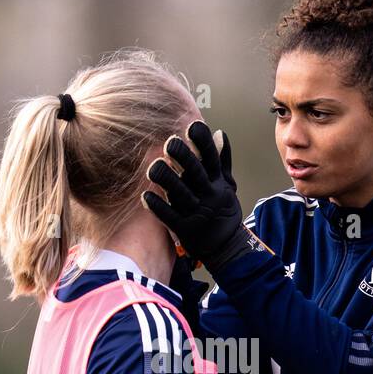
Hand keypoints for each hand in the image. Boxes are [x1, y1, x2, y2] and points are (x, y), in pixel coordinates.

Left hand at [142, 121, 258, 274]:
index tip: (194, 126)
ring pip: (181, 194)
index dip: (203, 143)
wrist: (227, 248)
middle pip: (196, 174)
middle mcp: (209, 195)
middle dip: (184, 158)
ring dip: (167, 180)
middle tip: (170, 142)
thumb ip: (222, 160)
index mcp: (218, 183)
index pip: (212, 159)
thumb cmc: (222, 211)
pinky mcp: (185, 230)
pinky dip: (158, 207)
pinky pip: (170, 217)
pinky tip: (145, 196)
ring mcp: (197, 213)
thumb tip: (220, 133)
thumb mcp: (227, 185)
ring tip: (153, 167)